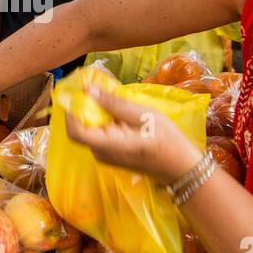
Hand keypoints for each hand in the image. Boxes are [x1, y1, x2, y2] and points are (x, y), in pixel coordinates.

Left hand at [63, 85, 202, 184]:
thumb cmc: (166, 140)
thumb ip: (114, 104)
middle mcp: (101, 154)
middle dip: (84, 106)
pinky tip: (118, 111)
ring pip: (91, 131)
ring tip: (109, 96)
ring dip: (95, 113)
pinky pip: (101, 136)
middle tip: (95, 86)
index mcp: (107, 144)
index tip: (78, 91)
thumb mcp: (143, 115)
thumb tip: (90, 91)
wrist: (180, 166)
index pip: (74, 130)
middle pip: (81, 128)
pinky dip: (104, 121)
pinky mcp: (113, 156)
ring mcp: (106, 157)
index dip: (71, 110)